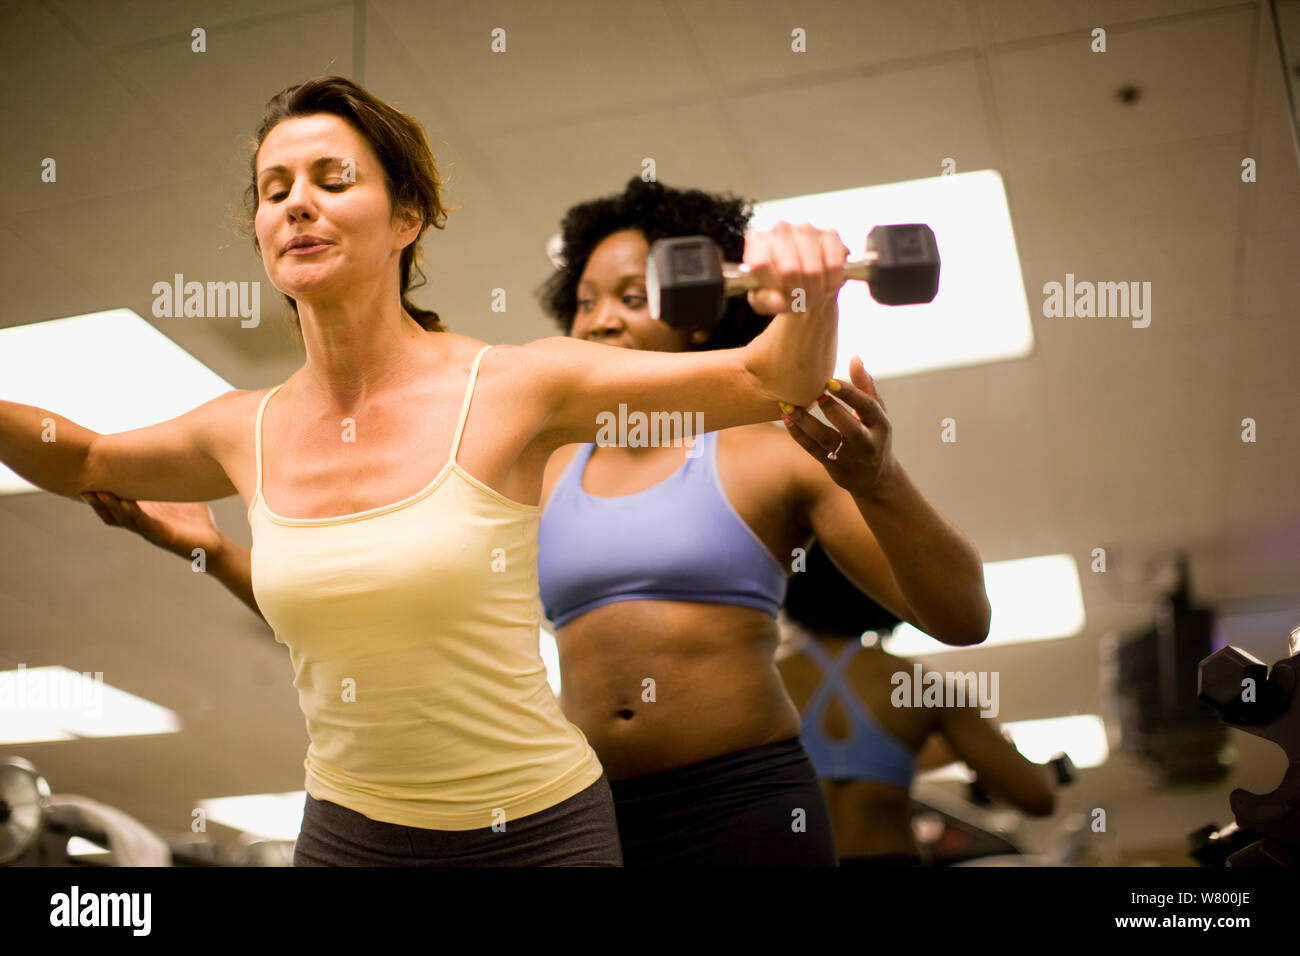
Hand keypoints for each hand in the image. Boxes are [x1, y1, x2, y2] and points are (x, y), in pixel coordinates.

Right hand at [80, 491, 221, 560]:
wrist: (213, 543)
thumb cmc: (194, 520)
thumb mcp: (177, 497)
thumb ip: (168, 482)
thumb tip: (162, 457)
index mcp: (143, 516)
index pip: (115, 507)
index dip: (100, 498)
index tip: (87, 482)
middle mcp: (142, 525)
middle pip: (113, 515)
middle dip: (98, 503)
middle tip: (85, 489)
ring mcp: (152, 531)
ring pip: (126, 520)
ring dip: (113, 507)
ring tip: (101, 494)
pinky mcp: (165, 536)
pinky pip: (146, 524)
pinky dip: (136, 514)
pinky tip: (128, 504)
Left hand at [742, 221, 848, 316]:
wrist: (806, 283)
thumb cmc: (779, 289)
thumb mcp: (763, 300)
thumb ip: (764, 301)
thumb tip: (779, 301)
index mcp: (757, 240)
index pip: (761, 264)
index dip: (772, 285)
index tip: (777, 294)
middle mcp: (780, 228)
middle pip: (789, 270)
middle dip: (797, 293)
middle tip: (799, 298)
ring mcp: (807, 228)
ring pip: (813, 270)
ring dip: (815, 291)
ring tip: (812, 294)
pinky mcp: (831, 235)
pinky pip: (833, 266)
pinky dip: (831, 283)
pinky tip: (826, 284)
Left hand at [780, 355, 897, 498]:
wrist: (874, 478)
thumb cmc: (873, 434)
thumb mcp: (876, 413)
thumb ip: (865, 386)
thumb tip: (855, 356)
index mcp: (880, 424)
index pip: (867, 407)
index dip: (850, 393)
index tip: (830, 380)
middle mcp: (866, 442)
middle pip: (849, 426)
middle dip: (832, 410)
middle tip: (814, 393)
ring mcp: (849, 456)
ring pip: (825, 439)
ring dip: (805, 422)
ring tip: (788, 406)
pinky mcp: (832, 466)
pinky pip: (812, 449)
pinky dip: (798, 434)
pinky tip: (786, 418)